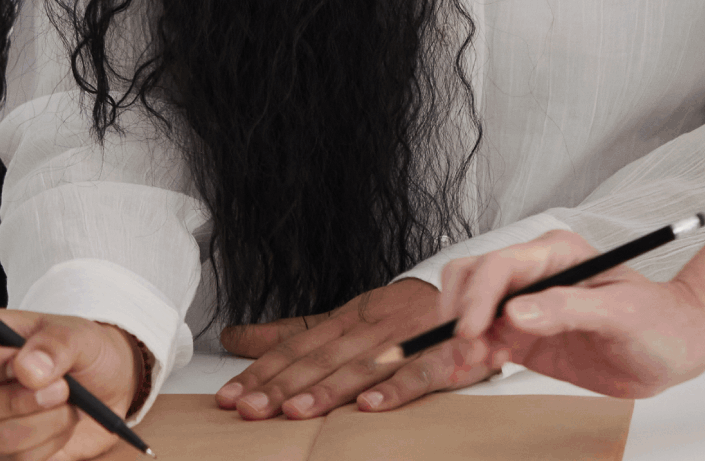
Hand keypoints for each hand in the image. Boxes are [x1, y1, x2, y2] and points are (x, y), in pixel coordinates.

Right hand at [0, 310, 146, 460]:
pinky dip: (49, 444)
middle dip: (12, 400)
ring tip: (66, 403)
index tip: (19, 365)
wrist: (110, 389)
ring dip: (43, 422)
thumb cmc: (83, 354)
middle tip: (57, 388)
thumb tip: (26, 368)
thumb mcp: (78, 334)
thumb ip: (55, 344)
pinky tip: (59, 425)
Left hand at [216, 277, 499, 419]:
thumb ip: (290, 332)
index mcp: (345, 321)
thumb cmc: (401, 313)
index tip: (231, 396)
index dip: (262, 372)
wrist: (473, 293)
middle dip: (282, 385)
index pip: (296, 348)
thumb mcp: (341, 317)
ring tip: (296, 411)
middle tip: (249, 408)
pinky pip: (419, 372)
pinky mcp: (443, 354)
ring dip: (328, 390)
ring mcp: (406, 341)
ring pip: (361, 367)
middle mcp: (370, 329)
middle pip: (321, 360)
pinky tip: (371, 406)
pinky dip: (396, 388)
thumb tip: (234, 337)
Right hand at [435, 230, 704, 398]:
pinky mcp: (522, 336)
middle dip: (457, 313)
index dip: (477, 297)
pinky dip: (469, 354)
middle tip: (465, 353)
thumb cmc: (658, 321)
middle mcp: (533, 275)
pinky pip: (481, 339)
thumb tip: (515, 313)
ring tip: (467, 367)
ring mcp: (524, 306)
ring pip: (468, 309)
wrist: (673, 349)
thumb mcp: (620, 313)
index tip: (471, 332)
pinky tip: (478, 368)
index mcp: (555, 254)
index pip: (499, 265)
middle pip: (470, 279)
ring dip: (458, 338)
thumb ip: (569, 309)